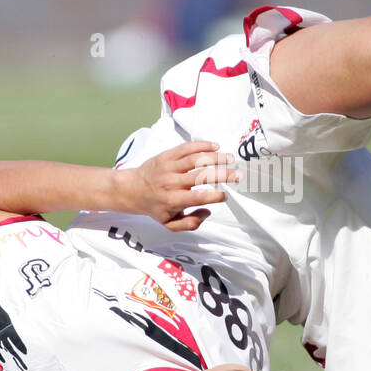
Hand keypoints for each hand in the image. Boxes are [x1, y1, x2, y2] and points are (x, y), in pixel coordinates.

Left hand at [116, 141, 239, 231]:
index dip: (214, 196)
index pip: (198, 197)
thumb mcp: (169, 224)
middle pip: (201, 176)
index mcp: (173, 200)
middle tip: (238, 175)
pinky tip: (215, 147)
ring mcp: (169, 167)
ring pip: (196, 159)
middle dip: (223, 174)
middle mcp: (171, 182)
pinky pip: (186, 148)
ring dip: (216, 158)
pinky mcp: (167, 156)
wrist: (132, 189)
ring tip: (230, 158)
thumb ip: (190, 224)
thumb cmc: (154, 207)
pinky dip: (202, 145)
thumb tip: (207, 212)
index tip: (225, 196)